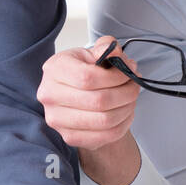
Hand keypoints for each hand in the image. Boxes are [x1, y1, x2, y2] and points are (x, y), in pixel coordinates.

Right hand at [38, 36, 140, 151]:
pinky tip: (125, 113)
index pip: (87, 78)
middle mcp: (50, 95)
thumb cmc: (84, 72)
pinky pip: (104, 136)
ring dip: (126, 109)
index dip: (115, 77)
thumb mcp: (93, 54)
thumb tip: (115, 52)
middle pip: (98, 101)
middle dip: (126, 93)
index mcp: (54, 69)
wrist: (74, 96)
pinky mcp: (68, 137)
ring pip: (104, 120)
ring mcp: (56, 119)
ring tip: (131, 99)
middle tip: (135, 86)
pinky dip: (122, 125)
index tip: (128, 73)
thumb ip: (106, 47)